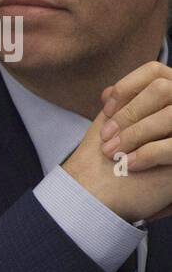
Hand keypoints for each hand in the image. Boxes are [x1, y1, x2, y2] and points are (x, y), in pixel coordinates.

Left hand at [63, 62, 171, 221]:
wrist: (116, 199)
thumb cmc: (120, 159)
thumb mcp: (121, 130)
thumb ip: (122, 106)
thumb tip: (108, 92)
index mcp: (169, 96)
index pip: (155, 72)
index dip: (128, 86)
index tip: (106, 108)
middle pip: (162, 88)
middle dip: (129, 113)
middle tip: (106, 137)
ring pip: (171, 114)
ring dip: (136, 132)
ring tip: (112, 152)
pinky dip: (151, 152)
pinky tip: (132, 164)